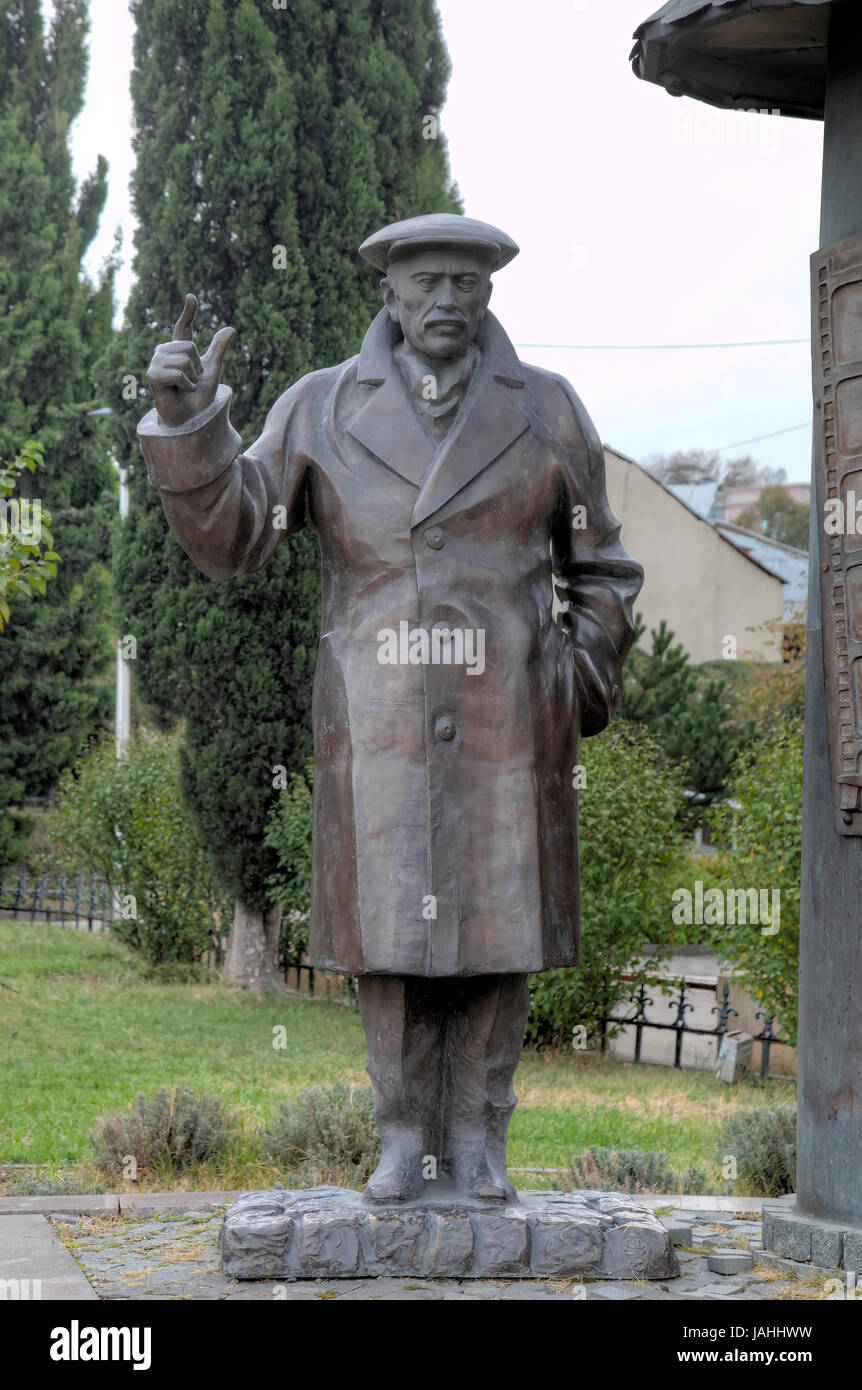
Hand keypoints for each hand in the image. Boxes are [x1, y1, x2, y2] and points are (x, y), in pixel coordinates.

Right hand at [146, 294, 234, 428]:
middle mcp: (164, 352)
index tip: (192, 297)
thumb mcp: (213, 370)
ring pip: (183, 360)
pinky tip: (180, 391)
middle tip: (192, 381)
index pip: (183, 327)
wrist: (192, 418)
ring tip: (185, 387)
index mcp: (179, 349)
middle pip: (189, 347)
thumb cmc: (200, 396)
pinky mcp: (152, 375)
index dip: (188, 312)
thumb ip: (218, 349)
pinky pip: (177, 373)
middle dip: (197, 367)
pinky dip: (185, 384)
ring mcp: (156, 363)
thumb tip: (231, 329)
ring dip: (191, 378)